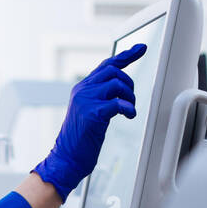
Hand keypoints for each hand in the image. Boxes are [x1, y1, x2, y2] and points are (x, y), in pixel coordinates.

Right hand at [32, 43, 145, 201]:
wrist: (66, 158)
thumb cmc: (79, 140)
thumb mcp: (88, 112)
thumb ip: (99, 98)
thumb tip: (120, 90)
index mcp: (81, 89)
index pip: (106, 65)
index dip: (125, 55)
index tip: (140, 49)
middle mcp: (82, 91)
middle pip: (114, 71)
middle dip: (129, 84)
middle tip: (131, 99)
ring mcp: (85, 101)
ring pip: (117, 84)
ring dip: (130, 97)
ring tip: (129, 110)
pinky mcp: (92, 113)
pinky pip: (118, 103)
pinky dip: (129, 109)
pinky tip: (129, 116)